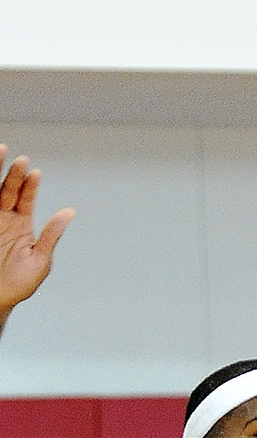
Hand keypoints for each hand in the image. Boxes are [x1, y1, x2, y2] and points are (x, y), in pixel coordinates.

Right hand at [0, 150, 72, 313]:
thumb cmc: (19, 284)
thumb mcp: (40, 260)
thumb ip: (51, 235)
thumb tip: (69, 213)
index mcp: (22, 226)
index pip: (26, 198)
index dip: (30, 185)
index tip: (36, 173)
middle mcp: (5, 218)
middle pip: (9, 189)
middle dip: (15, 174)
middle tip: (21, 161)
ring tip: (2, 152)